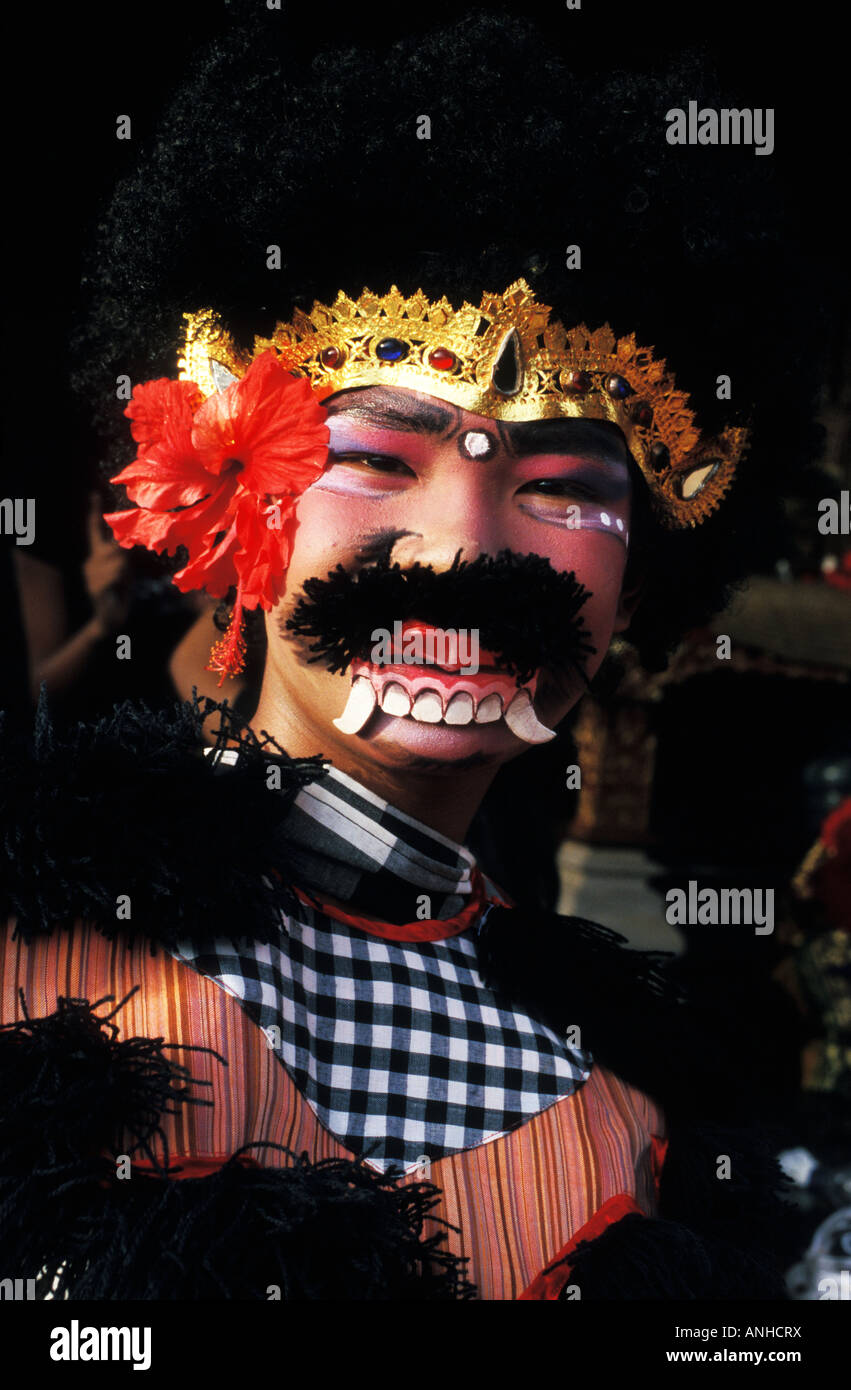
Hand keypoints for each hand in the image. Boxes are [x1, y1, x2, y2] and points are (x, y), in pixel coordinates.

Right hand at [83, 491, 131, 633]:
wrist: (111, 618)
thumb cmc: (120, 591)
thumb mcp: (123, 569)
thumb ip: (121, 554)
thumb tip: (123, 542)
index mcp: (97, 555)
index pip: (94, 530)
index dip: (94, 512)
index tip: (93, 494)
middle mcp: (90, 561)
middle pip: (114, 547)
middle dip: (124, 558)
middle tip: (124, 575)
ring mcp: (90, 574)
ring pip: (117, 562)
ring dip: (124, 573)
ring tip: (119, 585)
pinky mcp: (93, 585)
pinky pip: (114, 575)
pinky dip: (120, 581)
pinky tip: (115, 589)